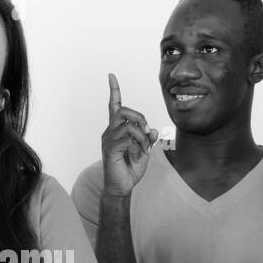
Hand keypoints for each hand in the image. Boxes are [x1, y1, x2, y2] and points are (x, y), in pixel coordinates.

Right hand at [101, 73, 157, 196]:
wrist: (122, 187)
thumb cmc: (130, 168)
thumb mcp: (145, 150)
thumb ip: (149, 138)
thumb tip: (153, 130)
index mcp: (117, 129)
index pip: (114, 105)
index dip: (114, 90)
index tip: (111, 75)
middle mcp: (110, 131)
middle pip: (123, 110)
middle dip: (140, 117)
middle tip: (147, 132)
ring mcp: (108, 140)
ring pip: (127, 124)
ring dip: (141, 135)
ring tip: (144, 148)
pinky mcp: (110, 149)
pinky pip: (127, 138)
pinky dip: (138, 145)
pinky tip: (139, 154)